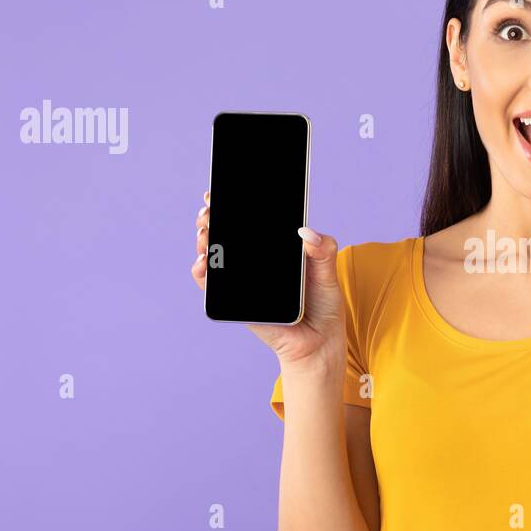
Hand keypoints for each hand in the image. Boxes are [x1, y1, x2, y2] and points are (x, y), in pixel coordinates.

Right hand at [191, 190, 345, 371]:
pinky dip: (203, 274)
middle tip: (211, 208)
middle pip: (227, 234)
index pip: (250, 221)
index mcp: (275, 249)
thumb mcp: (328, 273)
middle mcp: (255, 261)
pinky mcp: (236, 302)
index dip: (234, 203)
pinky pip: (213, 286)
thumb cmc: (323, 305)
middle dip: (212, 217)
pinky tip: (203, 263)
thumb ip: (322, 251)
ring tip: (206, 230)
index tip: (224, 189)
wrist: (319, 341)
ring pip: (215, 256)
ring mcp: (243, 280)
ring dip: (204, 240)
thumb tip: (305, 231)